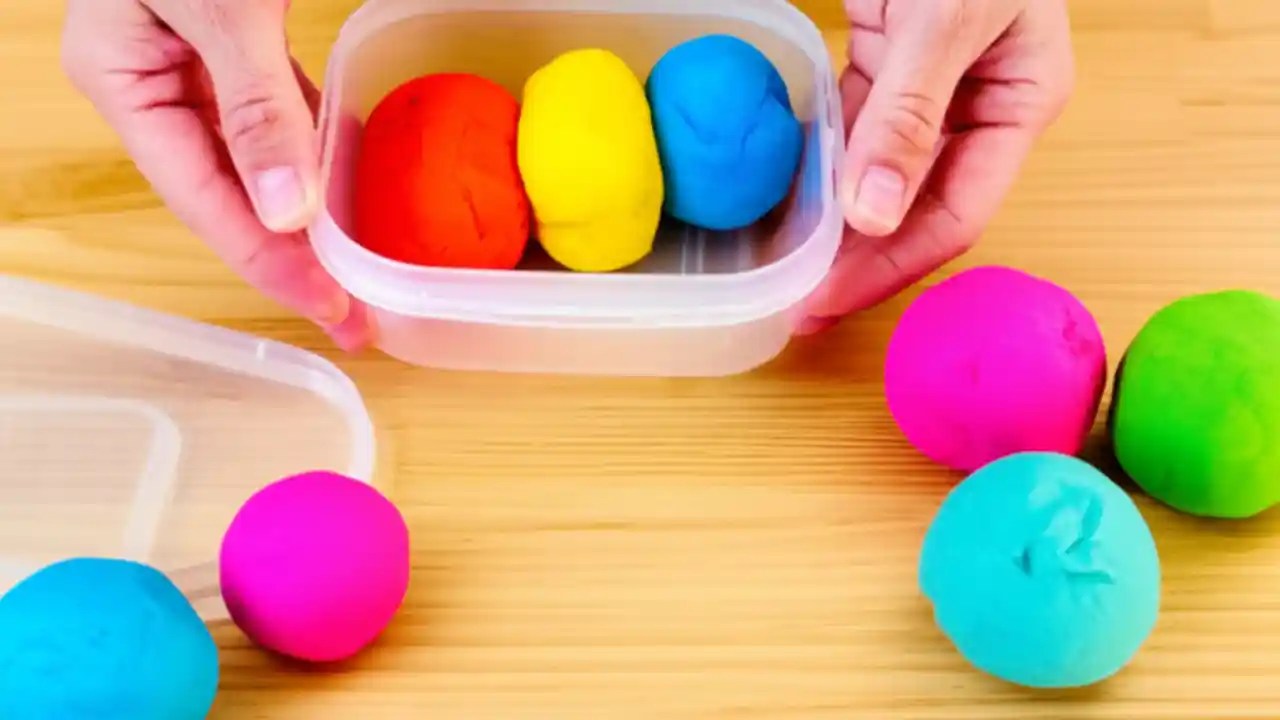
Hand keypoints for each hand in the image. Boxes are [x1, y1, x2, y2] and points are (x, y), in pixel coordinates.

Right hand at [61, 0, 370, 350]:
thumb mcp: (221, 9)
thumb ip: (254, 104)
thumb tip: (287, 210)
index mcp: (124, 81)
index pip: (200, 198)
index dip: (267, 261)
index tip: (329, 306)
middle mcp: (154, 81)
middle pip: (230, 193)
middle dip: (293, 256)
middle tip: (358, 317)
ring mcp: (196, 60)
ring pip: (257, 159)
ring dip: (308, 212)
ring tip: (359, 270)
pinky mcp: (239, 36)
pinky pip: (280, 109)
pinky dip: (316, 146)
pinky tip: (349, 185)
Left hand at [799, 0, 1073, 333]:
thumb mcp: (948, 22)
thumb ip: (911, 114)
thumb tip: (874, 214)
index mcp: (1019, 105)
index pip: (956, 214)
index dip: (891, 266)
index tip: (827, 301)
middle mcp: (977, 106)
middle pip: (915, 205)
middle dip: (860, 258)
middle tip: (796, 303)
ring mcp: (930, 87)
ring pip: (880, 174)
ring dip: (836, 220)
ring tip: (787, 265)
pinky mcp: (885, 61)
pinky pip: (853, 128)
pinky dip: (823, 163)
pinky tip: (791, 198)